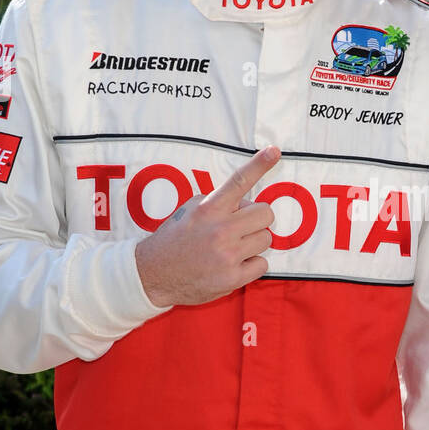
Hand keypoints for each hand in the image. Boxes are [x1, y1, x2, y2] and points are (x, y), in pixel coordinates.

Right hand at [135, 146, 280, 306]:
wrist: (154, 274)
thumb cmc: (175, 238)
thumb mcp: (190, 209)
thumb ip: (219, 202)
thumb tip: (248, 204)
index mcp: (208, 209)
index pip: (238, 181)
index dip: (259, 164)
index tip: (274, 151)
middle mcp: (220, 230)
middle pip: (265, 213)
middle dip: (256, 218)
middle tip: (240, 226)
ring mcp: (228, 255)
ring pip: (266, 238)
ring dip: (253, 241)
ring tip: (231, 247)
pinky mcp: (233, 278)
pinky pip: (262, 264)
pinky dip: (250, 264)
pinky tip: (232, 265)